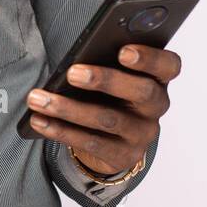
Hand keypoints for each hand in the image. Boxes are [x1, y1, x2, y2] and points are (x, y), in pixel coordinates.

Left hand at [25, 44, 181, 174]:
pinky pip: (91, 143)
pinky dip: (61, 130)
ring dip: (69, 108)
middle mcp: (156, 107)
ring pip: (108, 119)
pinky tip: (40, 120)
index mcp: (158, 78)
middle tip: (73, 72)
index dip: (150, 58)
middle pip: (141, 92)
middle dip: (105, 80)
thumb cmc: (109, 94)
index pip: (168, 66)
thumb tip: (76, 58)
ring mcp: (142, 134)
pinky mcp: (123, 156)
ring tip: (38, 98)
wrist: (112, 139)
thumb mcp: (113, 76)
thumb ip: (105, 63)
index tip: (123, 50)